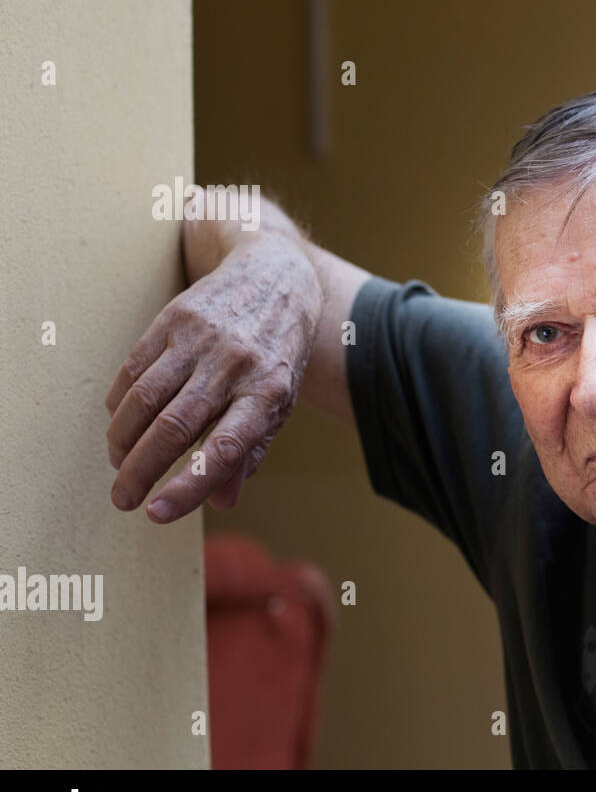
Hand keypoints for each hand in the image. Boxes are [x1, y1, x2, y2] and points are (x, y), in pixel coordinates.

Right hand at [105, 233, 322, 522]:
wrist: (276, 276)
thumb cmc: (278, 353)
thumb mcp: (281, 402)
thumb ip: (252, 450)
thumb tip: (223, 501)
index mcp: (267, 394)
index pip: (224, 451)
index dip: (187, 487)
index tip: (155, 514)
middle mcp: (233, 367)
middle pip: (174, 428)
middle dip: (139, 471)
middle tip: (122, 498)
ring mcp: (201, 341)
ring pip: (145, 399)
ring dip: (122, 441)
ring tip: (119, 464)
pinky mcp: (173, 320)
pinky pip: (133, 369)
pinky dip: (119, 404)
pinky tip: (120, 423)